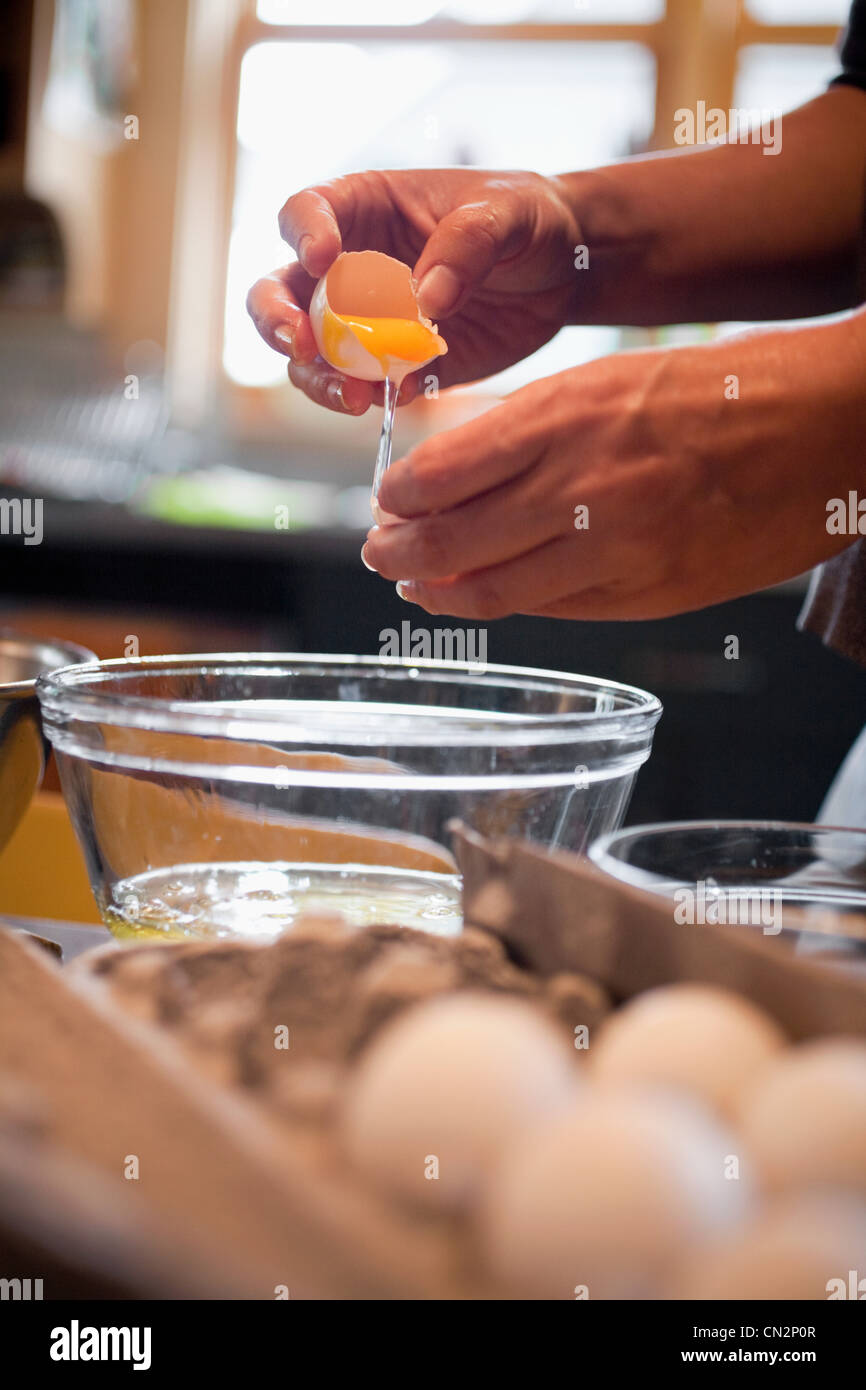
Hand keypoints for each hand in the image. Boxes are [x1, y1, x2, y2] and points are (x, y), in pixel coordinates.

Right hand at [245, 168, 580, 414]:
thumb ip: (467, 243)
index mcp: (365, 208)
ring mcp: (368, 322)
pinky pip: (363, 386)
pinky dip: (367, 398)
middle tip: (300, 344)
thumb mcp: (506, 211)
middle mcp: (351, 267)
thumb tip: (426, 297)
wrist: (563, 273)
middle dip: (277, 321)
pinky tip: (390, 401)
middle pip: (282, 292)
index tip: (322, 258)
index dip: (301, 234)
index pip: (304, 212)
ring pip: (312, 353)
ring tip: (352, 395)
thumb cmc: (527, 218)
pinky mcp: (397, 365)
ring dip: (318, 377)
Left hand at [362, 313, 865, 619]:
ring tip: (416, 587)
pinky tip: (488, 599)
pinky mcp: (651, 594)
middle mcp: (582, 484)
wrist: (829, 429)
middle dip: (398, 552)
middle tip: (379, 553)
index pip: (442, 469)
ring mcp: (618, 548)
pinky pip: (555, 609)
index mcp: (567, 412)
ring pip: (494, 589)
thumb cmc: (724, 392)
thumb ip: (533, 428)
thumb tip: (454, 472)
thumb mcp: (613, 381)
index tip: (384, 502)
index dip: (397, 497)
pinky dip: (509, 606)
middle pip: (452, 538)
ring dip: (440, 592)